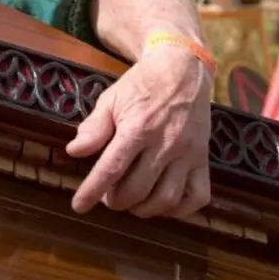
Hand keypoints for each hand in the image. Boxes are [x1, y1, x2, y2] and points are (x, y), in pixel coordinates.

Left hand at [64, 42, 212, 218]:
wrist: (183, 70)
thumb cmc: (141, 85)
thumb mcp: (111, 98)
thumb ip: (94, 127)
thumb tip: (74, 151)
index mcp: (138, 127)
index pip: (112, 167)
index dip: (93, 190)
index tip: (79, 205)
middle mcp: (165, 143)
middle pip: (138, 188)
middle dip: (117, 200)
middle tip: (107, 197)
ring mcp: (189, 154)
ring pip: (167, 198)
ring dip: (144, 209)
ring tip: (130, 202)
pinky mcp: (204, 159)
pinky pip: (198, 196)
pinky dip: (179, 210)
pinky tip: (162, 204)